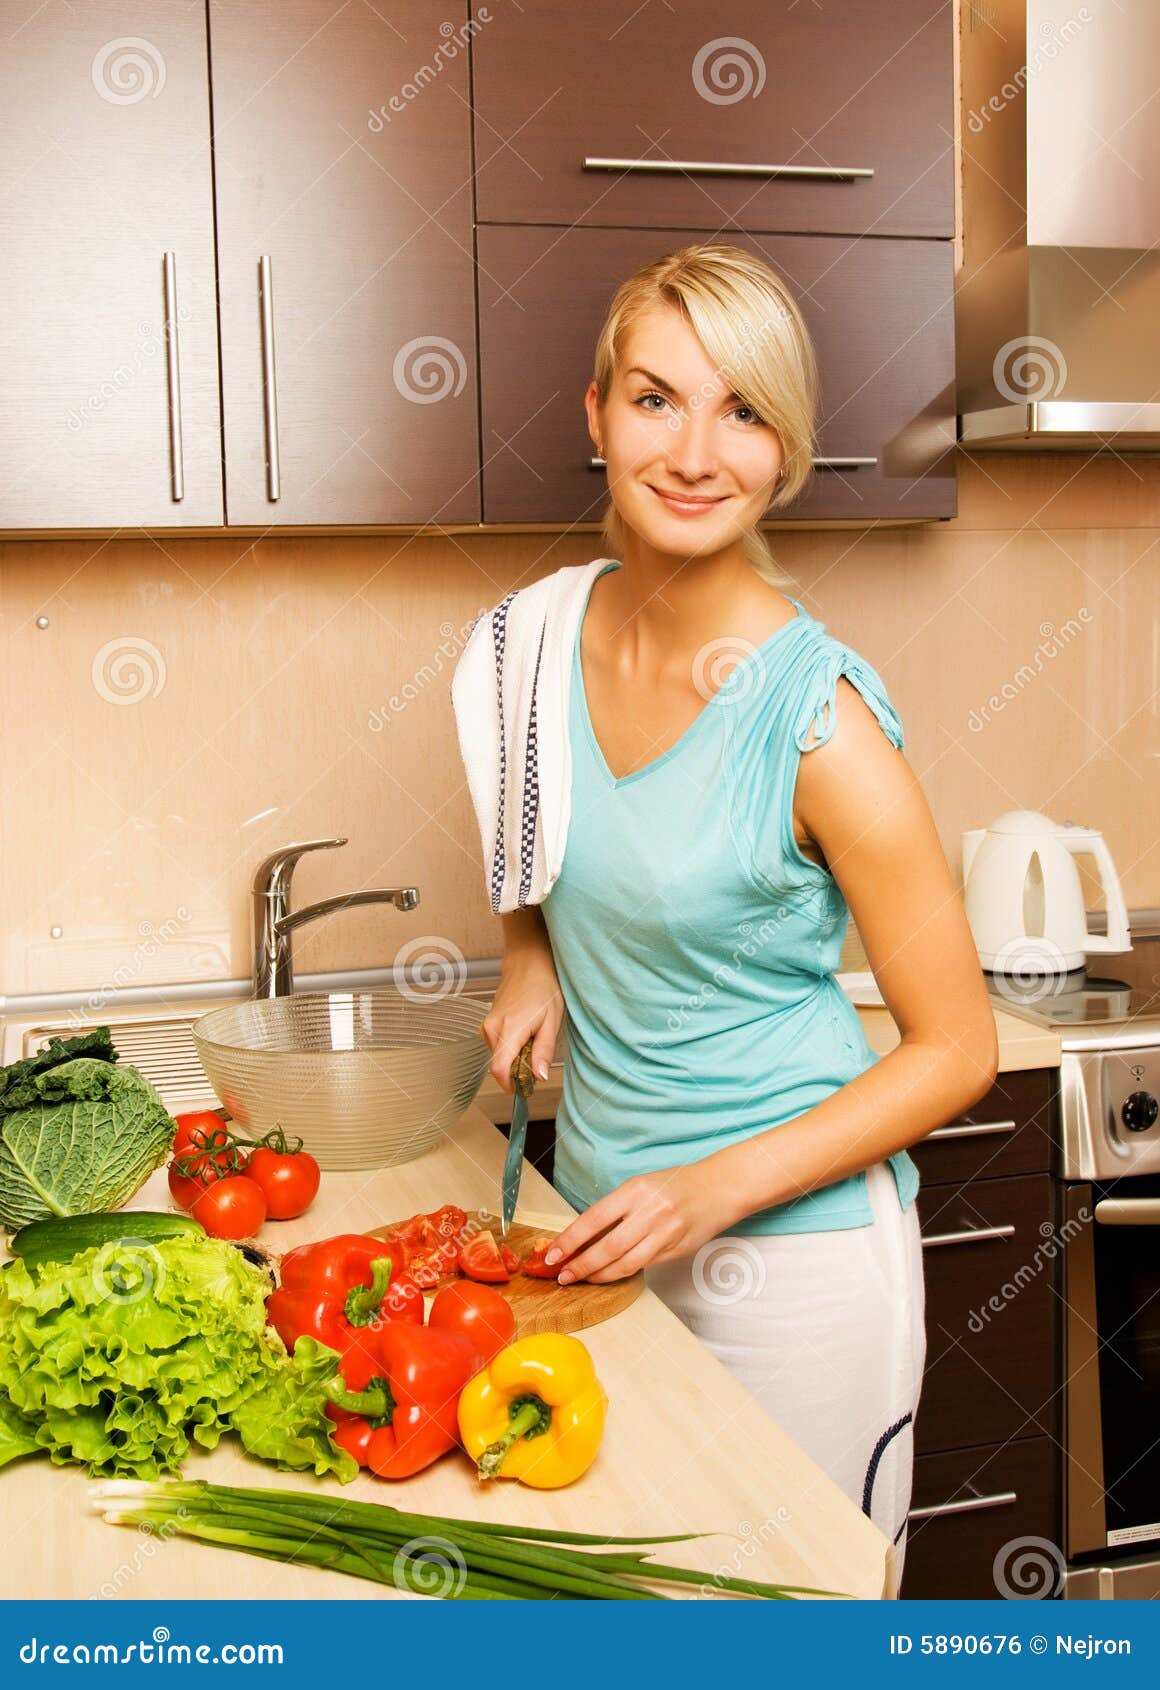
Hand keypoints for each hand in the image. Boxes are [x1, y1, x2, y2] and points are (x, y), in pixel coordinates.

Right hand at [481, 948, 562, 1092]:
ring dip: (515, 1058)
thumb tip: (538, 1076)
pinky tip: (524, 1034)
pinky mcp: (487, 1025)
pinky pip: (497, 1047)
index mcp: (510, 1028)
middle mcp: (492, 1029)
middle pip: (500, 1066)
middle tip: (537, 1056)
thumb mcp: (552, 1021)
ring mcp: (487, 1026)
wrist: (528, 965)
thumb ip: (543, 1051)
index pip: (499, 1069)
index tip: (525, 1087)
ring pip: (498, 1057)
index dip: (511, 1085)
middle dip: (518, 1070)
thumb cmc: (543, 988)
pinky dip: (510, 1048)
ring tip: (532, 1039)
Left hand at [544, 1163, 738, 1283]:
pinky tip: (609, 1274)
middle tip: (563, 1275)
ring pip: (625, 1264)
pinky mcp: (675, 1250)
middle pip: (608, 1248)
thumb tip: (582, 1236)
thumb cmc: (676, 1185)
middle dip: (581, 1265)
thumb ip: (616, 1210)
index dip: (571, 1240)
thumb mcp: (642, 1186)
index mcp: (636, 1190)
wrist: (719, 1189)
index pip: (594, 1219)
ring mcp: (665, 1233)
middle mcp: (650, 1212)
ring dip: (600, 1275)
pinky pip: (643, 1266)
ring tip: (583, 1279)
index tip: (554, 1254)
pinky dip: (622, 1273)